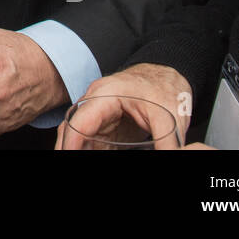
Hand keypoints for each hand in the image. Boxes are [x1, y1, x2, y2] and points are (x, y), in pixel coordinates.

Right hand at [55, 63, 192, 149]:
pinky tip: (92, 157)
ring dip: (78, 148)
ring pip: (78, 135)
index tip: (69, 155)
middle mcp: (95, 102)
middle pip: (72, 128)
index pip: (80, 121)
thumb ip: (167, 142)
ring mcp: (98, 114)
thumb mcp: (169, 117)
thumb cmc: (163, 87)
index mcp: (106, 95)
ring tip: (76, 159)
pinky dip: (88, 150)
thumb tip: (170, 155)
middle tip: (68, 161)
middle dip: (69, 147)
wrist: (165, 78)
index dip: (72, 142)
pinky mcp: (104, 125)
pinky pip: (90, 140)